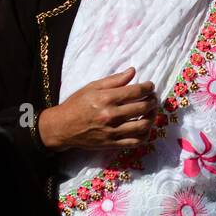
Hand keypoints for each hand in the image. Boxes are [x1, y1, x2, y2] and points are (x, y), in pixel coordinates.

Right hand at [36, 68, 157, 150]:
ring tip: (151, 112)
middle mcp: (111, 115)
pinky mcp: (112, 144)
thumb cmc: (76, 104)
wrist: (62, 127)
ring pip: (143, 126)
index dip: (148, 87)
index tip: (150, 86)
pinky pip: (135, 142)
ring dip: (152, 117)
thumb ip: (114, 80)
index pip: (136, 91)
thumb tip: (133, 71)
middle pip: (142, 107)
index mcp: (106, 99)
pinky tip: (146, 128)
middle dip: (153, 100)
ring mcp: (112, 131)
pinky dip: (145, 135)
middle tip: (153, 97)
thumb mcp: (92, 87)